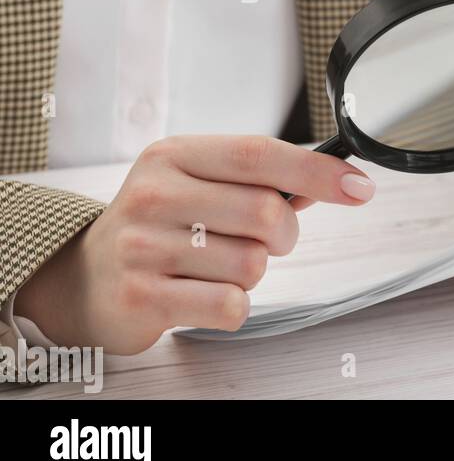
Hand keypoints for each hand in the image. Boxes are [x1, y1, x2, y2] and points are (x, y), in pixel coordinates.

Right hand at [15, 135, 375, 353]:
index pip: (259, 154)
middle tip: (264, 242)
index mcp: (173, 156)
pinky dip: (233, 306)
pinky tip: (202, 295)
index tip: (360, 187)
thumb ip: (262, 179)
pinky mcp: (141, 296)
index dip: (317, 170)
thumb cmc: (161, 227)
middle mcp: (154, 194)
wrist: (85, 280)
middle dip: (284, 235)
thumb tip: (341, 179)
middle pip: (268, 213)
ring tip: (214, 267)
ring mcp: (142, 246)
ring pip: (253, 264)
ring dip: (251, 274)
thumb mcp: (198, 184)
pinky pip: (230, 305)